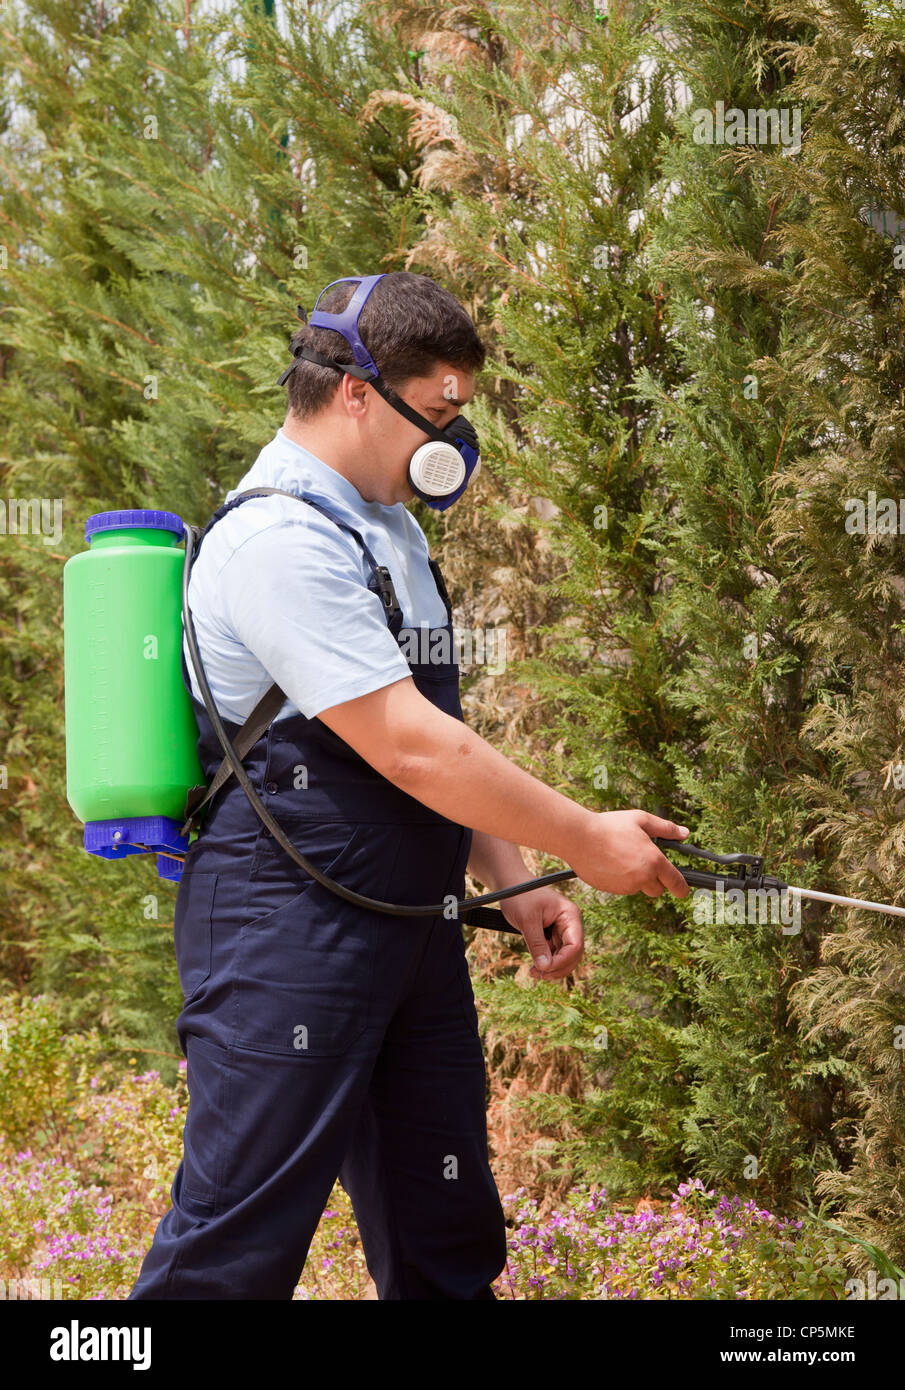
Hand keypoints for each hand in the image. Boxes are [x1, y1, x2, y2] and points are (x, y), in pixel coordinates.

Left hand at [501, 887, 583, 980]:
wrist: (509, 886)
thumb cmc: (519, 896)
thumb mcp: (527, 920)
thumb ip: (537, 944)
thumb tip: (545, 967)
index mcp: (570, 915)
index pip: (575, 945)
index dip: (563, 961)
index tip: (544, 969)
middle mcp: (569, 924)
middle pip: (573, 954)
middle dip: (558, 968)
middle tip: (539, 976)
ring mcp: (561, 930)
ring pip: (564, 956)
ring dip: (551, 968)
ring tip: (533, 973)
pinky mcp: (552, 935)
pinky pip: (554, 954)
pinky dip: (546, 963)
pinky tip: (534, 968)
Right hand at [566, 810, 690, 898]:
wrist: (579, 838)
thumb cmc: (610, 825)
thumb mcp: (641, 819)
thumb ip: (666, 828)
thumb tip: (684, 833)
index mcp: (654, 861)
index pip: (676, 883)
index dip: (682, 888)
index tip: (683, 890)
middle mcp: (642, 878)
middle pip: (657, 890)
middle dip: (655, 880)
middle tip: (643, 861)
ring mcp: (625, 886)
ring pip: (638, 888)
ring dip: (636, 879)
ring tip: (621, 856)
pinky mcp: (610, 890)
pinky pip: (621, 888)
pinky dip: (620, 880)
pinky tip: (610, 862)